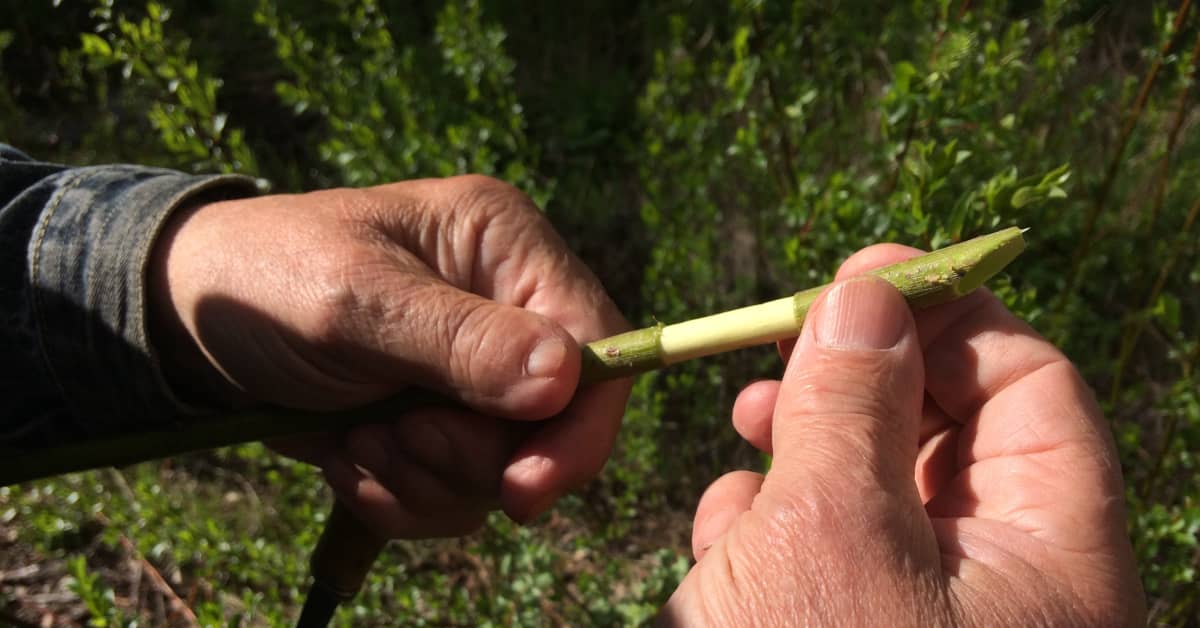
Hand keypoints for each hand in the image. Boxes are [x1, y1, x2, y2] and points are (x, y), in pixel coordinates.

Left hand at [149, 175, 630, 536]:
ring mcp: (478, 372)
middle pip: (556, 422)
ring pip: (504, 470)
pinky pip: (457, 494)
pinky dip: (402, 496)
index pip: (595, 342)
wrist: (189, 322)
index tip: (521, 491)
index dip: (579, 425)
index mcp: (505, 246)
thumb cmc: (267, 279)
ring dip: (427, 479)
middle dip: (473, 456)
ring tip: (358, 441)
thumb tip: (567, 379)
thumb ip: (462, 339)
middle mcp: (508, 307)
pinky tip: (350, 457)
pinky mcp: (445, 422)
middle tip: (397, 440)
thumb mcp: (357, 301)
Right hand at [662, 246, 1144, 625]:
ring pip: (875, 491)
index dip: (945, 315)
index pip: (1029, 387)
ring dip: (802, 456)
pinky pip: (830, 555)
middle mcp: (1007, 590)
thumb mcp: (830, 530)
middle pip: (946, 434)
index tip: (858, 273)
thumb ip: (853, 400)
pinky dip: (777, 526)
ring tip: (742, 446)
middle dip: (855, 384)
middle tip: (778, 349)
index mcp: (1056, 560)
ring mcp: (924, 622)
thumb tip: (869, 288)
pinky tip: (726, 535)